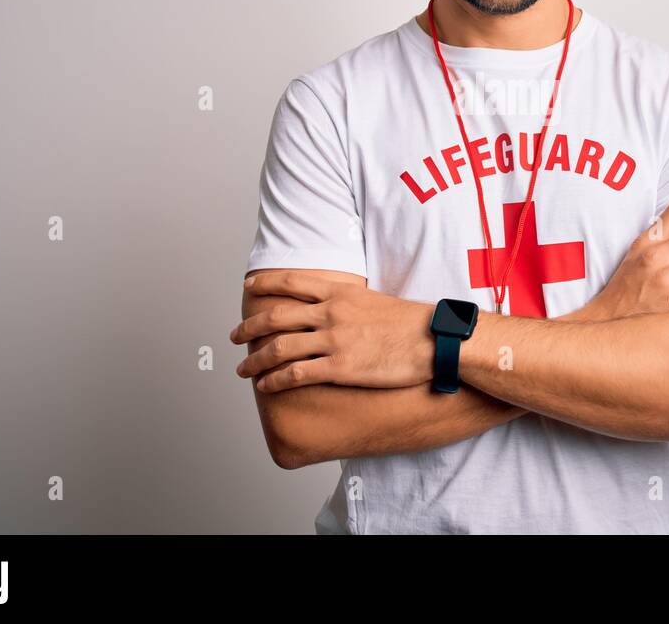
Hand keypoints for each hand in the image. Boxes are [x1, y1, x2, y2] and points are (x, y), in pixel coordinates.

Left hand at [231, 273, 434, 391]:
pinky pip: (296, 374)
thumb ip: (349, 303)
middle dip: (248, 327)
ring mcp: (334, 340)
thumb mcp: (375, 300)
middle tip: (234, 336)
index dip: (265, 284)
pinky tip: (266, 387)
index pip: (292, 283)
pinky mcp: (340, 368)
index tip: (248, 288)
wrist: (435, 340)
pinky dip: (275, 380)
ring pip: (279, 348)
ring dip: (255, 360)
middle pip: (276, 317)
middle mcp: (331, 313)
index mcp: (340, 293)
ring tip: (243, 369)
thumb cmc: (412, 323)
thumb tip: (336, 310)